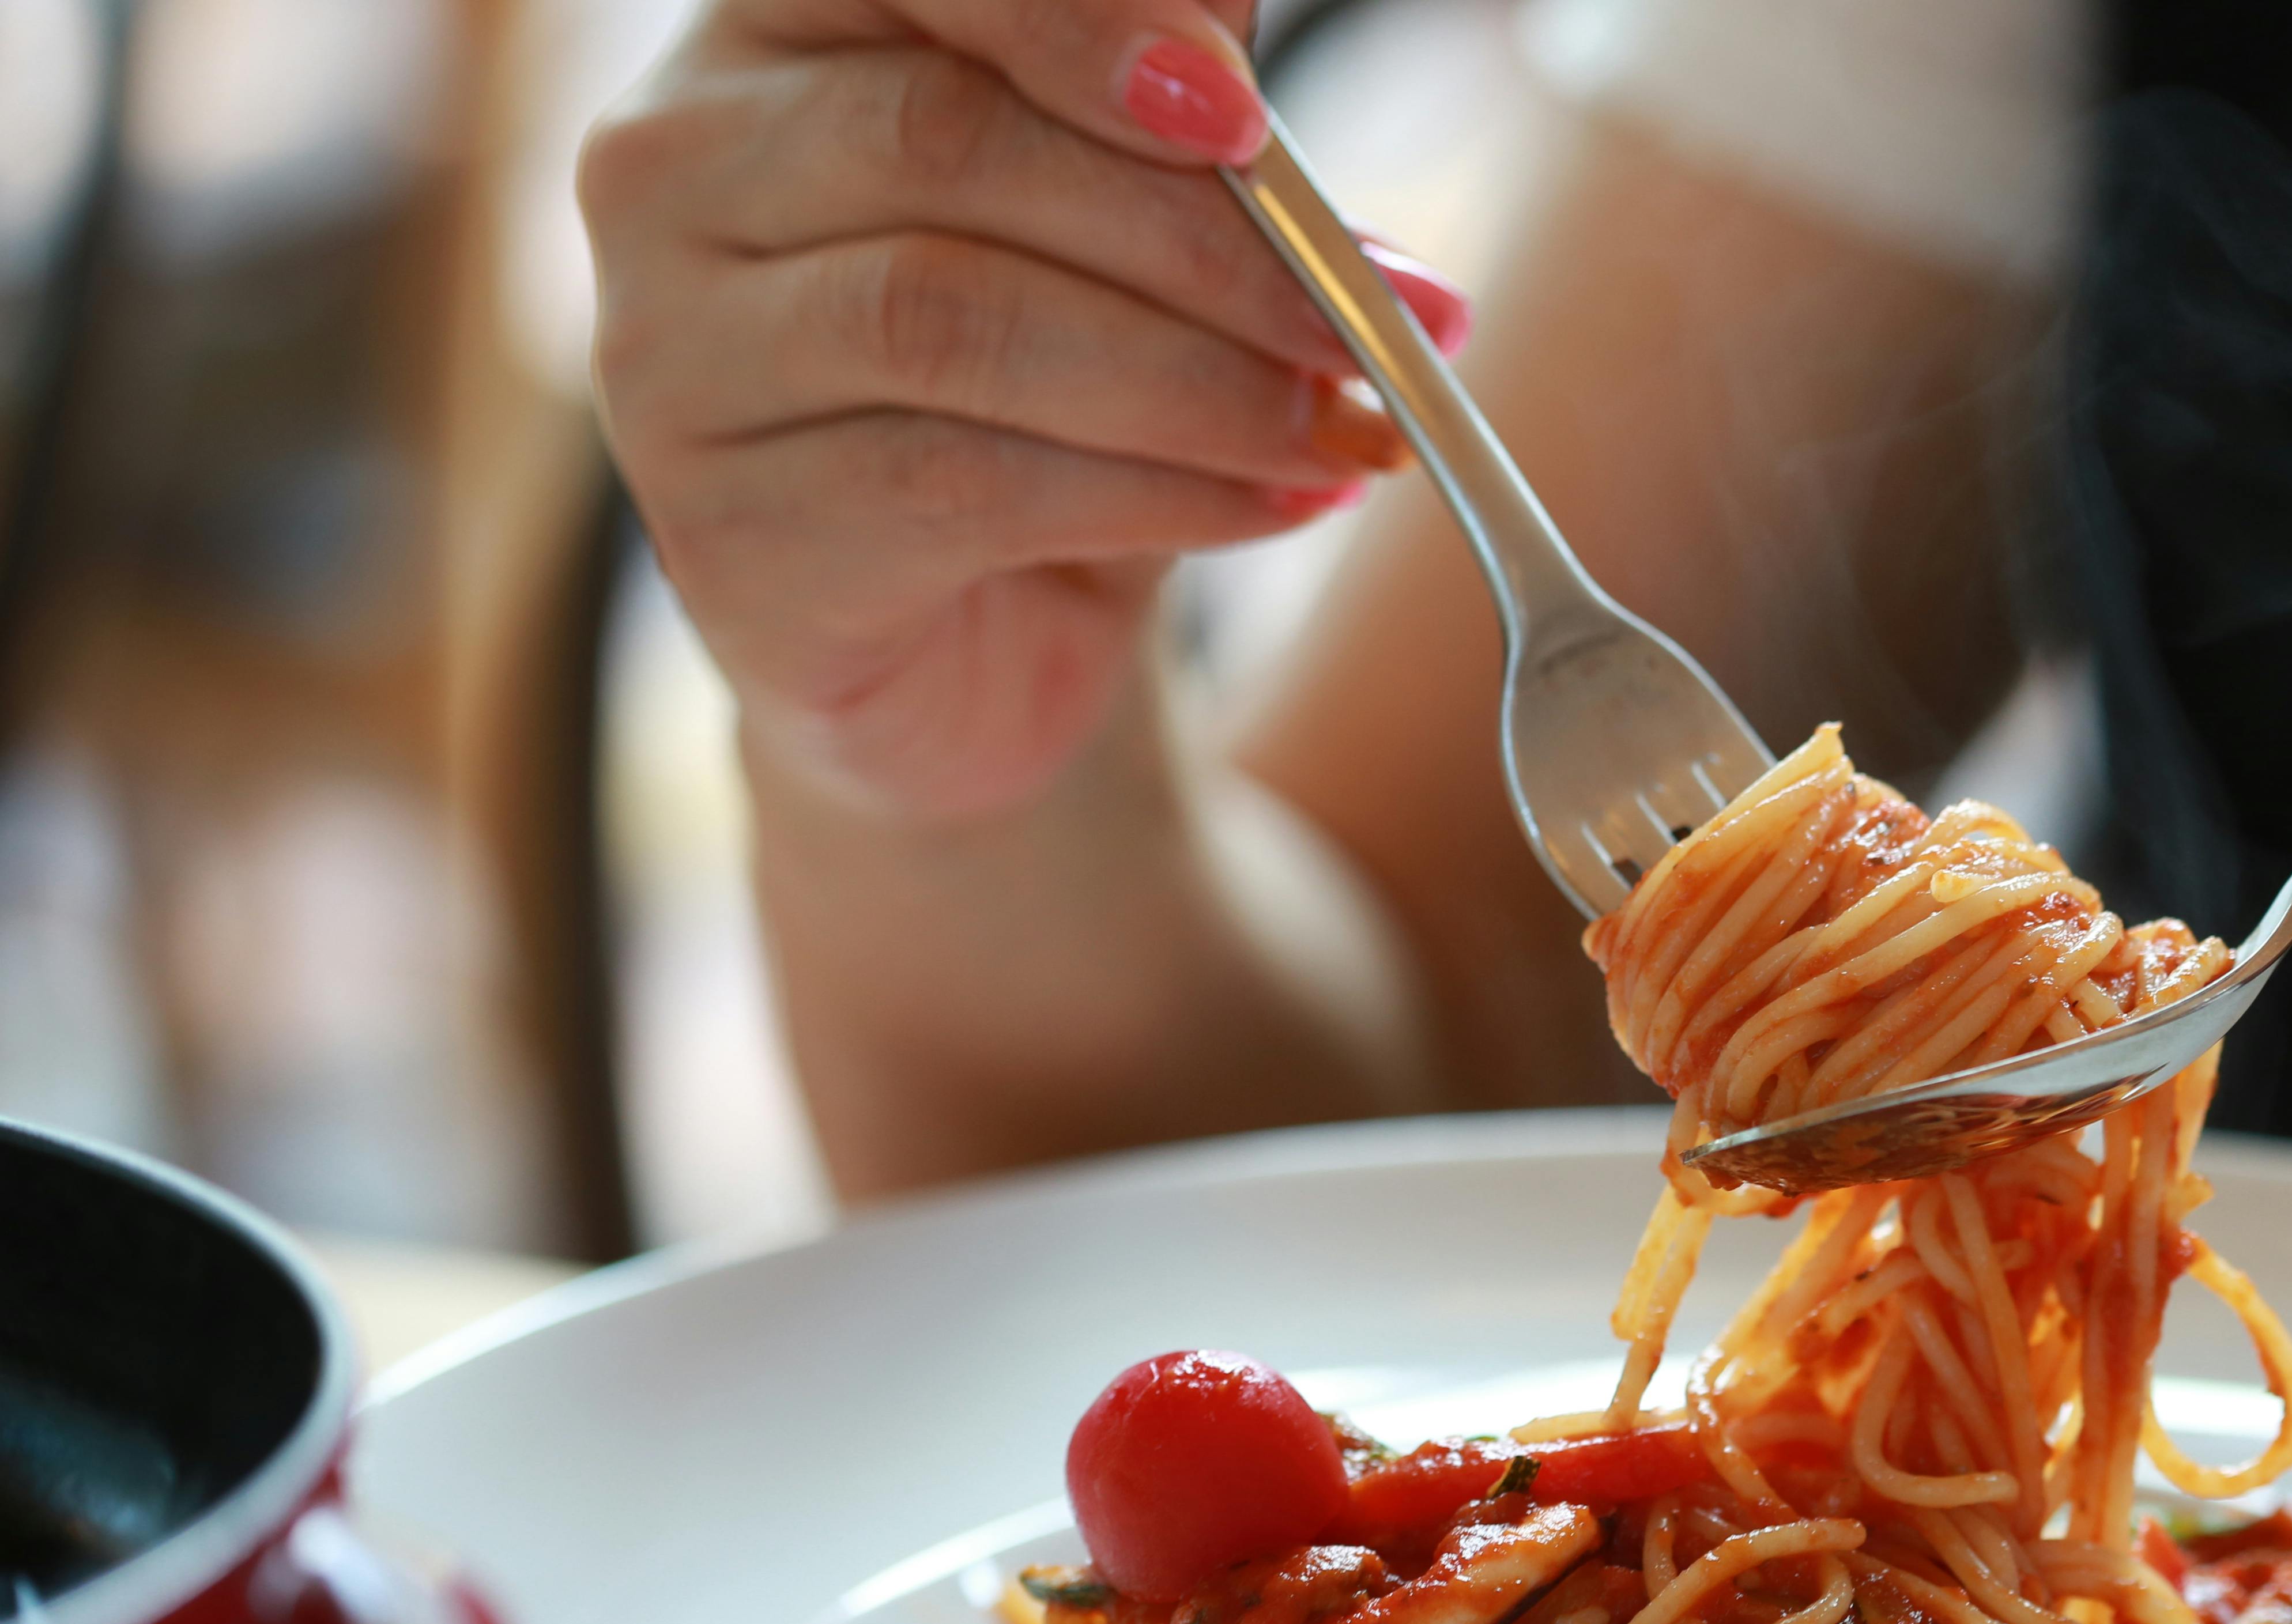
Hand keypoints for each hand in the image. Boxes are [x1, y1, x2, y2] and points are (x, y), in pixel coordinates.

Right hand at [580, 0, 1471, 817]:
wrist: (967, 651)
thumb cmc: (1046, 404)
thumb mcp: (1126, 241)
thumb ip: (1181, 135)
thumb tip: (1263, 75)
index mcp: (769, 38)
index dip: (1081, 21)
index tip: (1244, 113)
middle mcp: (676, 172)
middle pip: (947, 146)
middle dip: (1203, 238)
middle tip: (1379, 316)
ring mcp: (670, 357)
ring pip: (955, 321)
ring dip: (1198, 379)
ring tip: (1347, 426)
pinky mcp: (726, 535)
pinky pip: (963, 485)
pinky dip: (1159, 494)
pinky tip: (1279, 505)